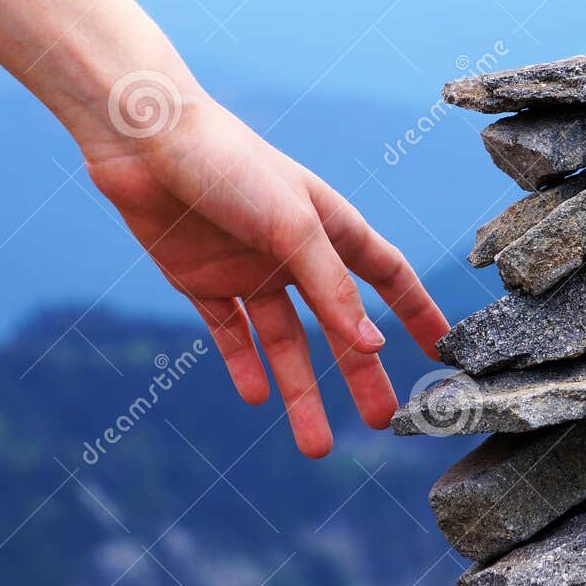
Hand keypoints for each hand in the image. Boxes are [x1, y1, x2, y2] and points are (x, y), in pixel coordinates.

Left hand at [81, 90, 448, 457]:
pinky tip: (256, 398)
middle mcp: (295, 253)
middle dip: (360, 375)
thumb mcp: (292, 226)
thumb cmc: (229, 163)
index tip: (442, 351)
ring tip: (316, 446)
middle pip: (339, 326)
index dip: (416, 312)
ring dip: (299, 392)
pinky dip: (243, 365)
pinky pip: (231, 334)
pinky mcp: (203, 282)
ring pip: (285, 344)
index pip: (387, 277)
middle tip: (383, 421)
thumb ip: (332, 288)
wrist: (143, 140)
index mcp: (330, 227)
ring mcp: (250, 270)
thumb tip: (371, 347)